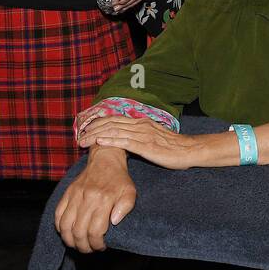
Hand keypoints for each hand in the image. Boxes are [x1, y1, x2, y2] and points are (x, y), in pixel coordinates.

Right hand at [54, 145, 135, 252]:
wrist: (105, 159)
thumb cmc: (119, 179)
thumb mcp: (130, 192)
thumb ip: (126, 207)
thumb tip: (114, 222)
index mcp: (103, 199)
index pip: (95, 231)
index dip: (97, 244)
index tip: (101, 246)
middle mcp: (87, 198)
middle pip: (79, 232)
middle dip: (83, 246)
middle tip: (89, 248)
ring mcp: (75, 196)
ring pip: (65, 226)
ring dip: (70, 240)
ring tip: (77, 244)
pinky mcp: (67, 193)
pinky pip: (58, 215)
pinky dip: (60, 228)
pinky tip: (67, 233)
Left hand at [79, 115, 213, 169]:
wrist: (189, 150)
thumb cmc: (172, 146)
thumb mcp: (153, 136)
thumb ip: (139, 135)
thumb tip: (125, 138)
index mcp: (141, 122)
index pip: (114, 119)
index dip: (98, 124)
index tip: (85, 130)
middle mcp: (140, 125)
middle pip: (111, 123)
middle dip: (92, 129)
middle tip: (79, 137)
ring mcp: (143, 134)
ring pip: (115, 131)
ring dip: (97, 135)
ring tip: (83, 141)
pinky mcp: (146, 146)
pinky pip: (125, 142)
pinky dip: (111, 141)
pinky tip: (100, 143)